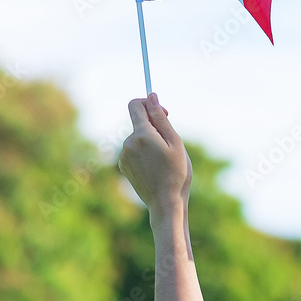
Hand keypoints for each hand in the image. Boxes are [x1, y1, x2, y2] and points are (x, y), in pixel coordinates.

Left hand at [118, 92, 191, 218]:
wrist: (165, 203)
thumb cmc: (176, 172)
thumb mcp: (174, 141)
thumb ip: (161, 118)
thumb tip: (151, 97)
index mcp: (142, 135)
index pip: (135, 105)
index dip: (149, 103)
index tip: (162, 112)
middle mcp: (128, 143)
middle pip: (139, 121)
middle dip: (154, 124)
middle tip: (169, 141)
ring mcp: (123, 156)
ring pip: (138, 136)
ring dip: (150, 139)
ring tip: (163, 157)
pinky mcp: (123, 166)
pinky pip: (134, 148)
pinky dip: (144, 150)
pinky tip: (154, 166)